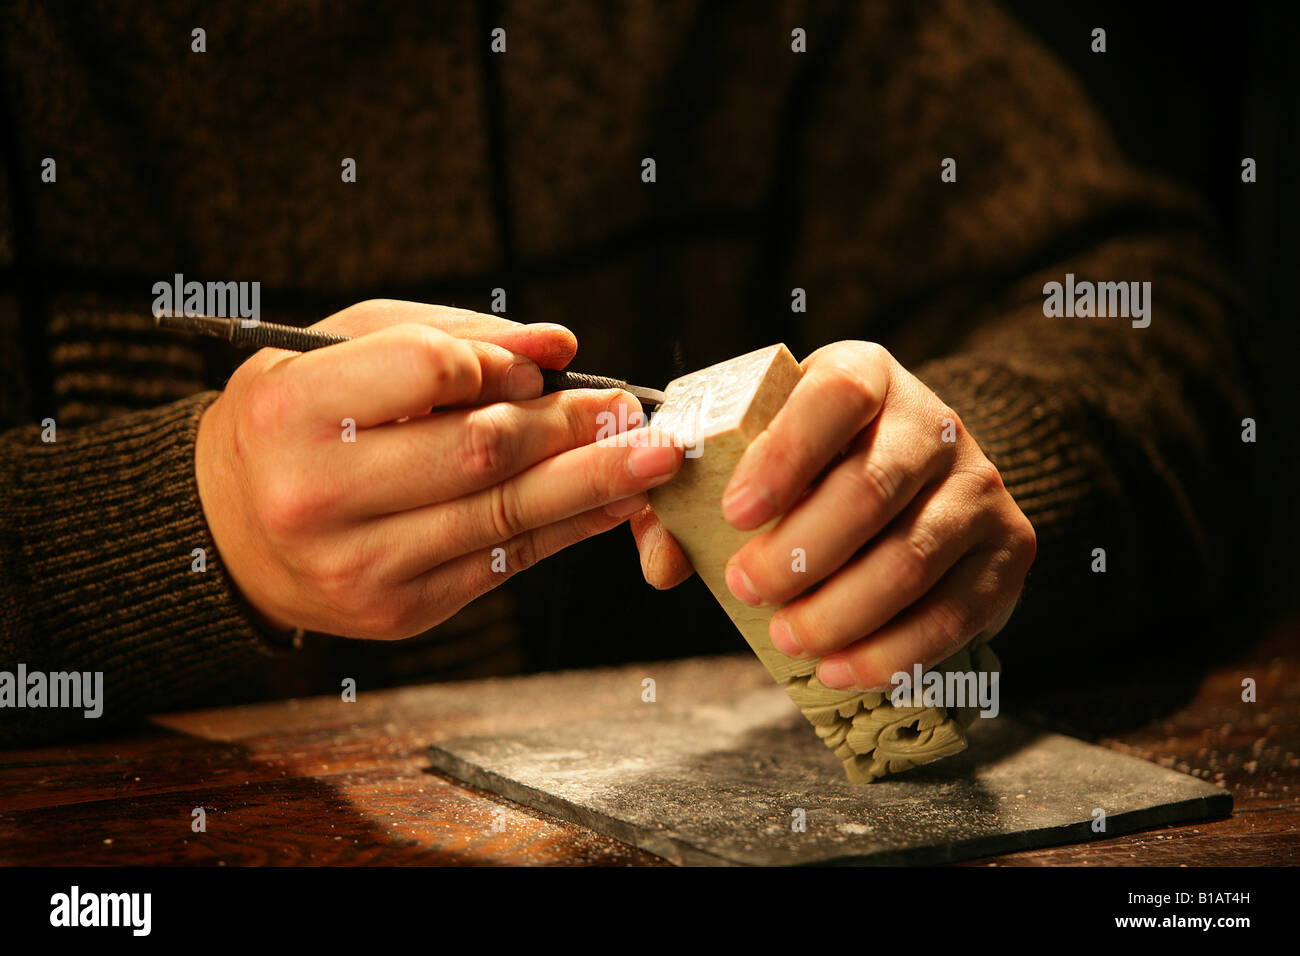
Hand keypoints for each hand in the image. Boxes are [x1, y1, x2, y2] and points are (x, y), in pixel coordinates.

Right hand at [197, 299, 682, 638]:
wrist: (231, 532)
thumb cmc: (294, 420)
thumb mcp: (344, 349)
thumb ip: (450, 335)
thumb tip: (557, 349)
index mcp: (291, 411)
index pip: (430, 371)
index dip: (496, 364)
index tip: (530, 369)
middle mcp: (317, 496)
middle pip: (482, 452)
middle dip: (571, 426)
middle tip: (628, 409)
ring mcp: (361, 566)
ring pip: (506, 515)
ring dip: (593, 482)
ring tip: (651, 456)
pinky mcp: (400, 613)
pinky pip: (505, 563)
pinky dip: (567, 527)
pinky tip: (612, 501)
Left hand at [631, 341, 1034, 689]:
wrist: (922, 474)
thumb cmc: (819, 465)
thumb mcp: (760, 455)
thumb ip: (696, 499)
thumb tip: (662, 563)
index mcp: (868, 374)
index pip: (835, 396)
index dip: (784, 454)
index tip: (734, 513)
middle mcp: (936, 423)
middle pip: (870, 489)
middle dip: (801, 552)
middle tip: (746, 589)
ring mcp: (979, 487)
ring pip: (911, 558)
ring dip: (841, 612)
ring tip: (788, 638)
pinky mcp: (1010, 548)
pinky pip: (952, 612)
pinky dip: (892, 651)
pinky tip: (842, 669)